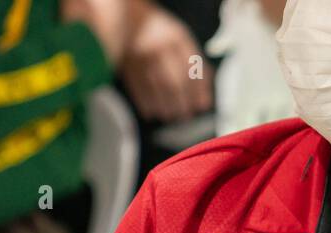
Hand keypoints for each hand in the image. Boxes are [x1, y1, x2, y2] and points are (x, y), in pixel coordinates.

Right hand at [119, 0, 212, 122]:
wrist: (127, 17)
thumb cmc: (162, 37)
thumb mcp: (183, 43)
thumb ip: (197, 68)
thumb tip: (205, 102)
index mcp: (178, 39)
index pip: (193, 70)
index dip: (198, 92)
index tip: (201, 107)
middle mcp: (160, 45)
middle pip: (174, 81)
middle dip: (181, 103)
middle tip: (185, 116)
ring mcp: (140, 53)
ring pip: (156, 86)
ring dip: (165, 107)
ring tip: (170, 116)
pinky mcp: (125, 61)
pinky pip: (137, 86)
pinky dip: (145, 103)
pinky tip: (151, 112)